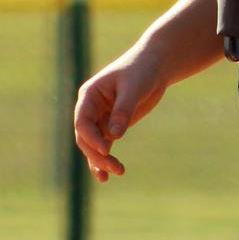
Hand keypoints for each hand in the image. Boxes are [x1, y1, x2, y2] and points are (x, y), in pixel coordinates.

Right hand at [72, 48, 169, 181]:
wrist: (156, 66)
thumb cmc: (142, 70)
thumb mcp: (134, 88)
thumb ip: (123, 111)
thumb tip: (115, 135)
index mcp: (89, 95)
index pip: (82, 121)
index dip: (91, 138)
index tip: (107, 149)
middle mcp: (91, 108)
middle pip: (85, 137)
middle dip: (97, 153)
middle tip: (114, 167)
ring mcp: (100, 118)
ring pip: (93, 144)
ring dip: (101, 160)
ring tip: (116, 172)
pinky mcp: (112, 126)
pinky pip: (104, 145)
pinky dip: (106, 158)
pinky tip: (111, 173)